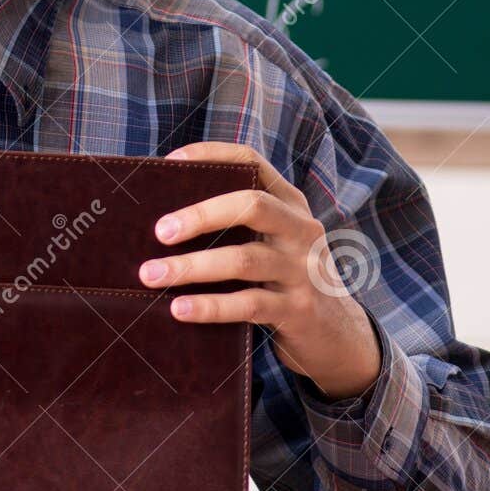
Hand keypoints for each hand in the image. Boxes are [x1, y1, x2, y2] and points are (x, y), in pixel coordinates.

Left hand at [139, 140, 383, 401]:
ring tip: (151, 274)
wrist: (338, 335)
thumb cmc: (284, 280)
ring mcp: (304, 270)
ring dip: (191, 267)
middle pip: (251, 206)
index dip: (213, 155)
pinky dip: (210, 306)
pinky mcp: (299, 309)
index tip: (172, 160)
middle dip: (200, 215)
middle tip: (159, 231)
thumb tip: (163, 221)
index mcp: (290, 204)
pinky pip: (249, 304)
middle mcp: (301, 230)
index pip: (253, 162)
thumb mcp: (272, 244)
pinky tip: (179, 309)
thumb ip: (236, 226)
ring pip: (244, 259)